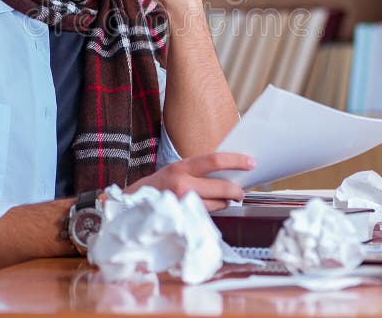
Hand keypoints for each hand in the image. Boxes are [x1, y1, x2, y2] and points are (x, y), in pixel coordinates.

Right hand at [125, 152, 253, 211]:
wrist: (131, 206)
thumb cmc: (157, 186)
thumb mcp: (175, 171)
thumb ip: (197, 171)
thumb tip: (228, 172)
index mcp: (181, 168)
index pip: (214, 160)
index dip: (236, 161)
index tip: (251, 162)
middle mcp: (182, 185)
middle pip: (221, 187)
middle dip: (236, 191)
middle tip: (241, 192)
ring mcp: (183, 205)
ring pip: (217, 205)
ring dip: (225, 203)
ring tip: (225, 200)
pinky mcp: (184, 220)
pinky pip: (207, 216)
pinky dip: (212, 212)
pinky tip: (209, 208)